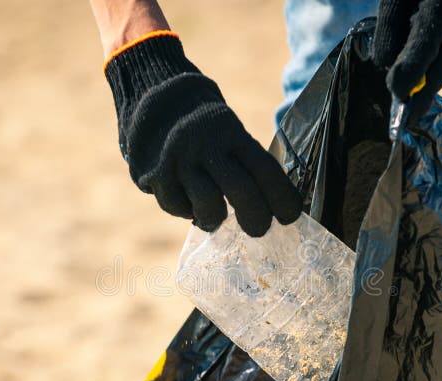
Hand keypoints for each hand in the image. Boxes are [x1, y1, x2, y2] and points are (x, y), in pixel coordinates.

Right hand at [105, 35, 301, 236]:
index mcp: (231, 132)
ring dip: (217, 218)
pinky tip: (190, 204)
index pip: (265, 170)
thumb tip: (270, 202)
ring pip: (208, 206)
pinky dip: (187, 211)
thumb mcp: (228, 128)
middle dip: (257, 219)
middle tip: (259, 229)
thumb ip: (245, 160)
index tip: (289, 217)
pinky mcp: (154, 173)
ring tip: (217, 217)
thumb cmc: (201, 121)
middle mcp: (206, 145)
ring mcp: (178, 160)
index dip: (282, 199)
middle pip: (242, 192)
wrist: (151, 91)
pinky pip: (177, 207)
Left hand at [374, 0, 441, 121]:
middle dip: (421, 98)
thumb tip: (387, 67)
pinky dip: (434, 72)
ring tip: (408, 110)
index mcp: (440, 9)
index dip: (409, 74)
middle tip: (404, 121)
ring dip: (427, 88)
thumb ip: (389, 30)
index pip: (423, 48)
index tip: (395, 92)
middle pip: (440, 69)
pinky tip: (419, 83)